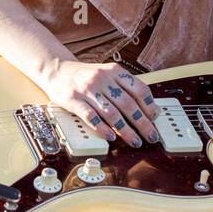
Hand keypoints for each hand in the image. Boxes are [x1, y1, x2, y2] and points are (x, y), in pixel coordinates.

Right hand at [39, 59, 161, 147]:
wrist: (57, 70)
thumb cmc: (86, 76)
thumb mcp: (108, 73)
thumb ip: (125, 87)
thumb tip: (148, 108)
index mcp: (115, 71)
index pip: (139, 89)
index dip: (150, 106)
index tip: (155, 119)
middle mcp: (103, 79)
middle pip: (128, 104)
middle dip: (143, 123)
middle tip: (151, 136)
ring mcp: (87, 90)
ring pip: (112, 113)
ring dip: (126, 130)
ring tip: (135, 141)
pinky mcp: (73, 100)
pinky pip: (91, 116)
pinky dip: (102, 128)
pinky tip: (111, 137)